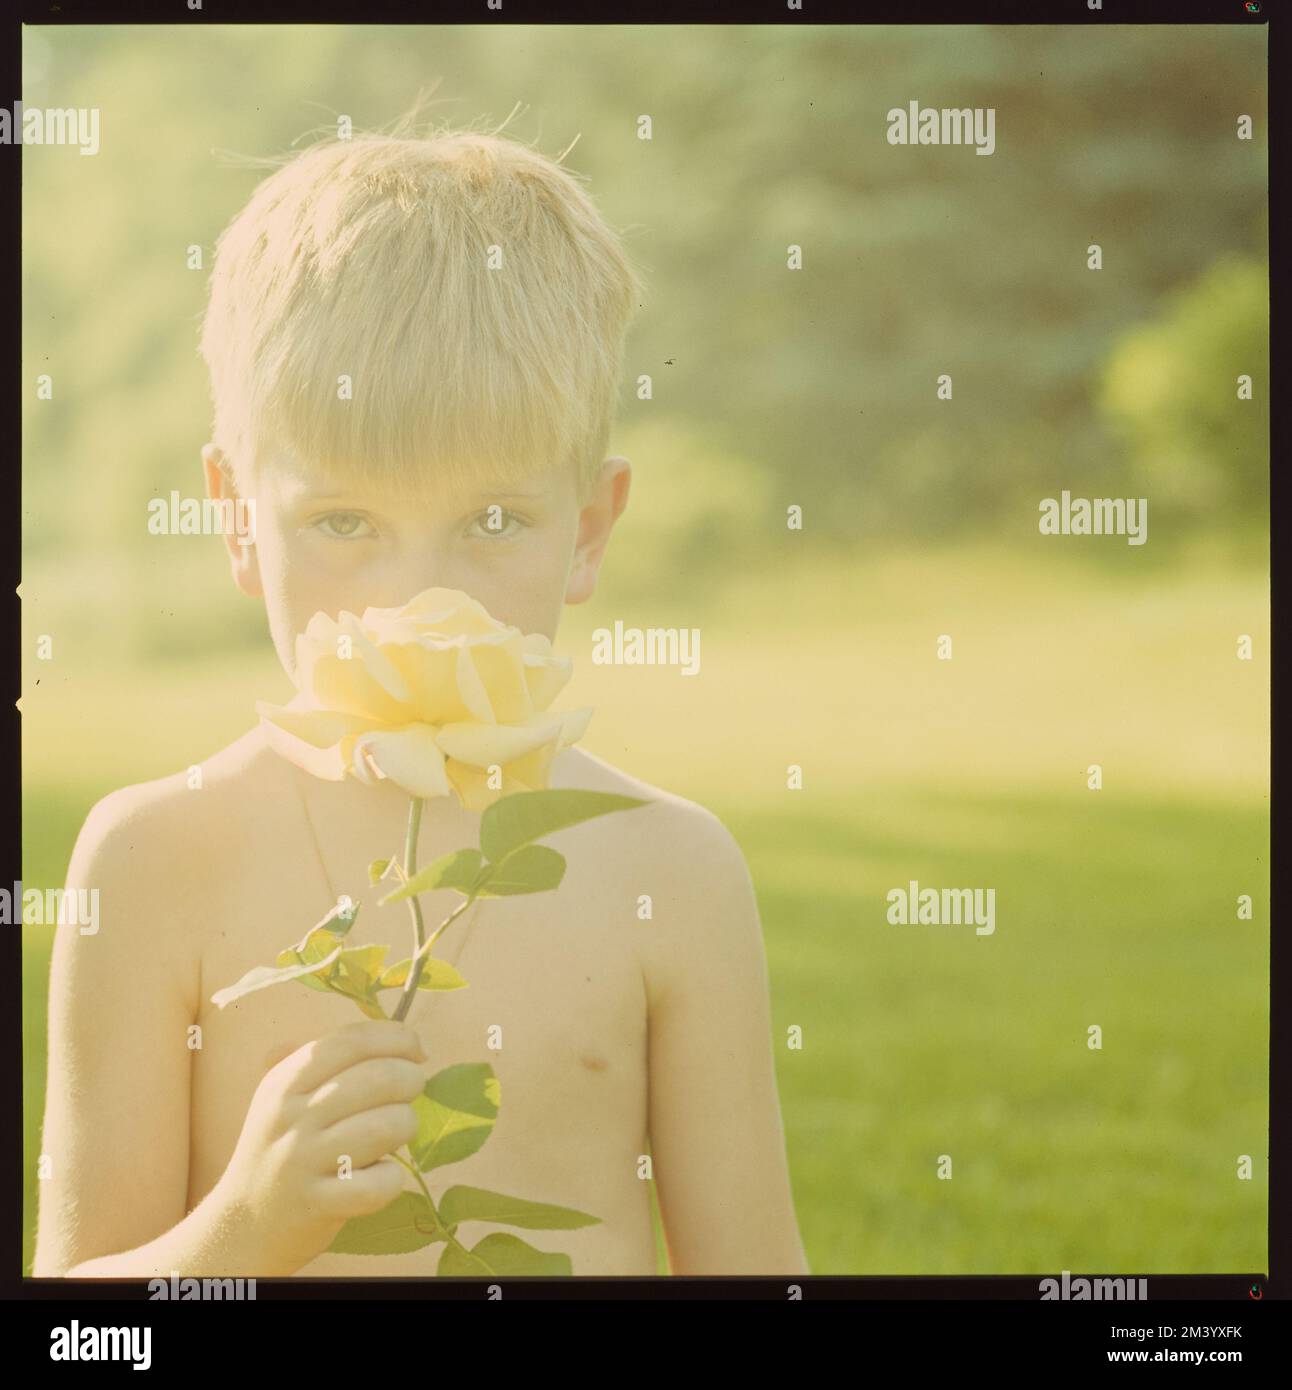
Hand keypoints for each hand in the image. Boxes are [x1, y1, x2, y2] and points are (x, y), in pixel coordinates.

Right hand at [216, 1018, 427, 1273]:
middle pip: (378, 1078)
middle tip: (411, 1092)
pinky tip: (381, 1176)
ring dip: (405, 1126)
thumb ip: (331, 1061)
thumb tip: (407, 1042)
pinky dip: (392, 1179)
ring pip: (385, 1127)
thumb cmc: (282, 1149)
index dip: (397, 1039)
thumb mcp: (285, 1097)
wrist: (242, 1225)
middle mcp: (291, 1116)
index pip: (352, 1041)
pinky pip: (378, 1184)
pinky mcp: (317, 1204)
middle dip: (411, 1080)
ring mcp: (301, 1161)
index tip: (417, 1051)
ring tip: (394, 1134)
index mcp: (285, 1081)